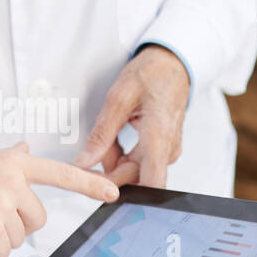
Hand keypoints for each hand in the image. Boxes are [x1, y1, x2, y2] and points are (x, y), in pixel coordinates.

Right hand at [0, 142, 118, 256]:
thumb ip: (8, 160)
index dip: (88, 184)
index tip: (113, 193)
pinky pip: (2, 252)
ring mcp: (0, 203)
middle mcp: (10, 179)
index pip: (58, 172)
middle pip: (37, 219)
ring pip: (20, 238)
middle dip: (15, 225)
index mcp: (11, 162)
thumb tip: (26, 147)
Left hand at [73, 45, 189, 187]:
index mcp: (159, 135)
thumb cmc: (152, 74)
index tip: (100, 186)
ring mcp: (168, 151)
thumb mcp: (118, 98)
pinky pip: (140, 163)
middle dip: (109, 173)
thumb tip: (84, 162)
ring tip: (106, 139)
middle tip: (88, 158)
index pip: (152, 184)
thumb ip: (102, 134)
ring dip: (114, 162)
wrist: (173, 64)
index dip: (126, 192)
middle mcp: (168, 148)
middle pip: (136, 178)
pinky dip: (122, 156)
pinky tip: (115, 141)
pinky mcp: (163, 150)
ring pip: (135, 171)